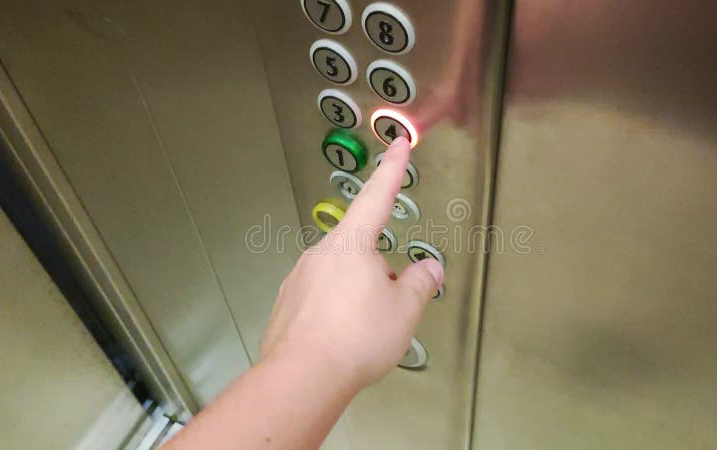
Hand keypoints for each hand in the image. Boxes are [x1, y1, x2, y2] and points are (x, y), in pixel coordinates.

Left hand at [259, 137, 443, 389]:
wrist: (302, 377)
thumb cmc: (356, 338)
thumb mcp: (404, 310)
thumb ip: (420, 283)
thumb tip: (429, 269)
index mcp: (352, 244)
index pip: (377, 196)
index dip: (392, 169)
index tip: (398, 143)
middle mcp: (321, 253)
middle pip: (360, 248)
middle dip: (380, 270)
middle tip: (389, 306)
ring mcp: (300, 277)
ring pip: (340, 275)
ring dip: (358, 293)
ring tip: (364, 329)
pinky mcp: (288, 303)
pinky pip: (321, 298)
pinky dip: (336, 311)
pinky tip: (342, 336)